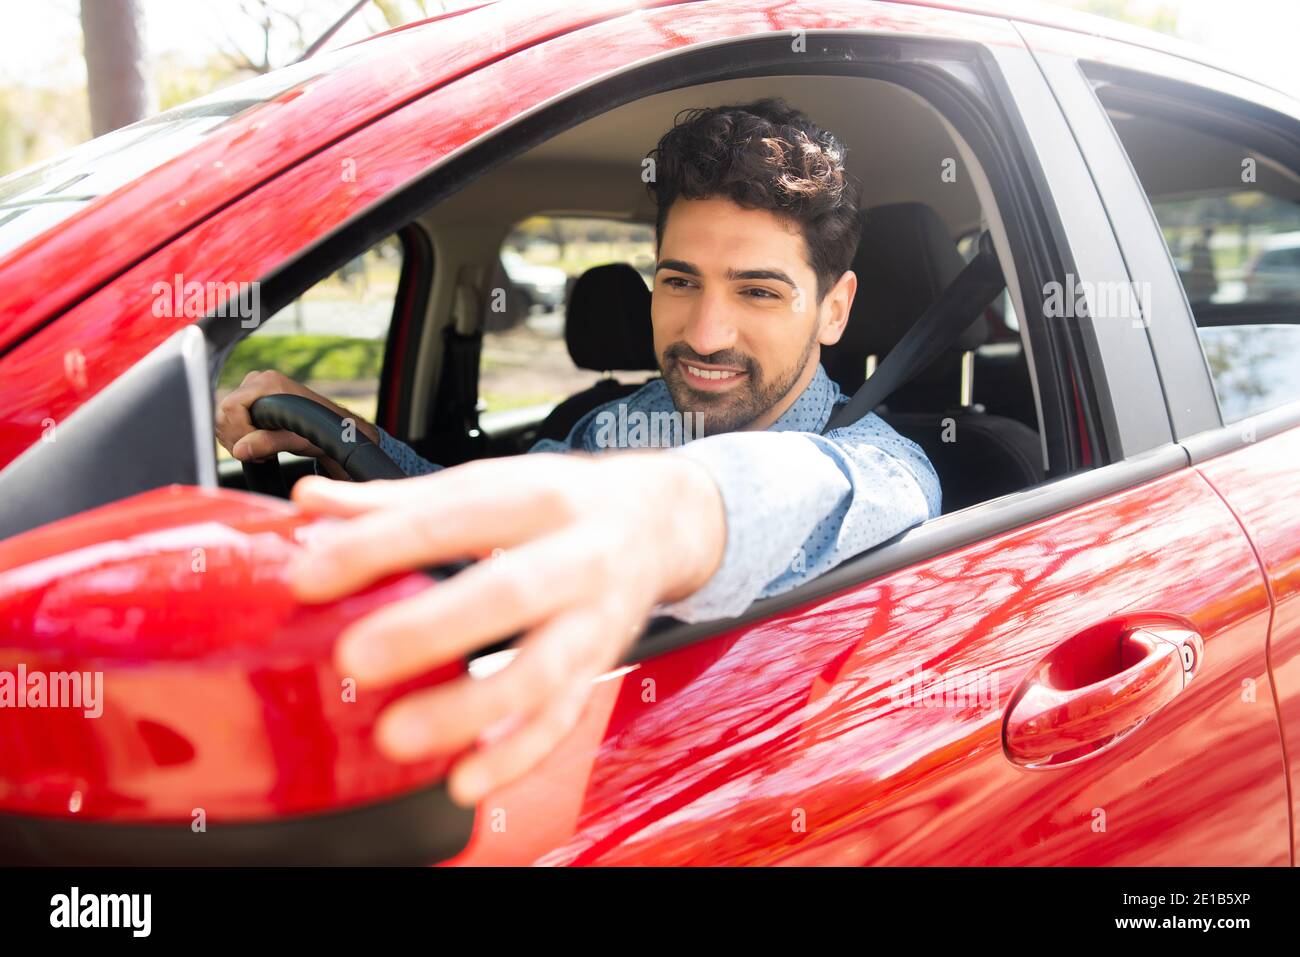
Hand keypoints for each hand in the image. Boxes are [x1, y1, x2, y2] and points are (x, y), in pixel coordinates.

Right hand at [215, 370, 380, 475]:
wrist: (328, 428)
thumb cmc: (318, 430)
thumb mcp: (295, 440)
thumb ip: (268, 443)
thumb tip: (240, 450)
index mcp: (268, 383)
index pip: (231, 406)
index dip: (238, 431)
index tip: (254, 447)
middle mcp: (256, 380)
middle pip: (224, 412)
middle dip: (236, 438)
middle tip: (259, 453)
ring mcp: (251, 388)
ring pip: (223, 418)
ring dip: (237, 440)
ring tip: (261, 450)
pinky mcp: (249, 399)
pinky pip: (229, 420)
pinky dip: (238, 437)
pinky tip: (256, 444)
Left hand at [286, 450, 725, 805]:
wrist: (658, 522)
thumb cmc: (560, 503)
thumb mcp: (489, 484)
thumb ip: (399, 501)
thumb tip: (313, 504)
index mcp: (535, 497)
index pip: (450, 518)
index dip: (379, 547)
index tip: (311, 576)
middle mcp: (575, 557)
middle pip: (508, 593)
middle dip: (431, 629)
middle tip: (354, 659)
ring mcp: (592, 619)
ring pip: (541, 670)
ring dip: (471, 709)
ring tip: (398, 736)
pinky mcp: (598, 666)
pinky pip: (561, 719)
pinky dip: (516, 755)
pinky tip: (466, 780)